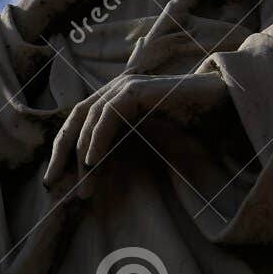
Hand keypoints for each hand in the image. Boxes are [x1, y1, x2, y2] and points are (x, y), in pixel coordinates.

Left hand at [44, 70, 231, 188]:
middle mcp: (113, 88)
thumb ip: (120, 146)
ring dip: (82, 157)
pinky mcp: (136, 90)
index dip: (61, 150)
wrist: (221, 107)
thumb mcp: (145, 139)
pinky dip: (97, 139)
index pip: (76, 123)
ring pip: (88, 121)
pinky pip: (108, 116)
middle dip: (60, 154)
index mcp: (112, 98)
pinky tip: (92, 162)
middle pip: (74, 121)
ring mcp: (124, 86)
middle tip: (51, 183)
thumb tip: (91, 172)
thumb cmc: (188, 125)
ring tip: (83, 187)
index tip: (53, 179)